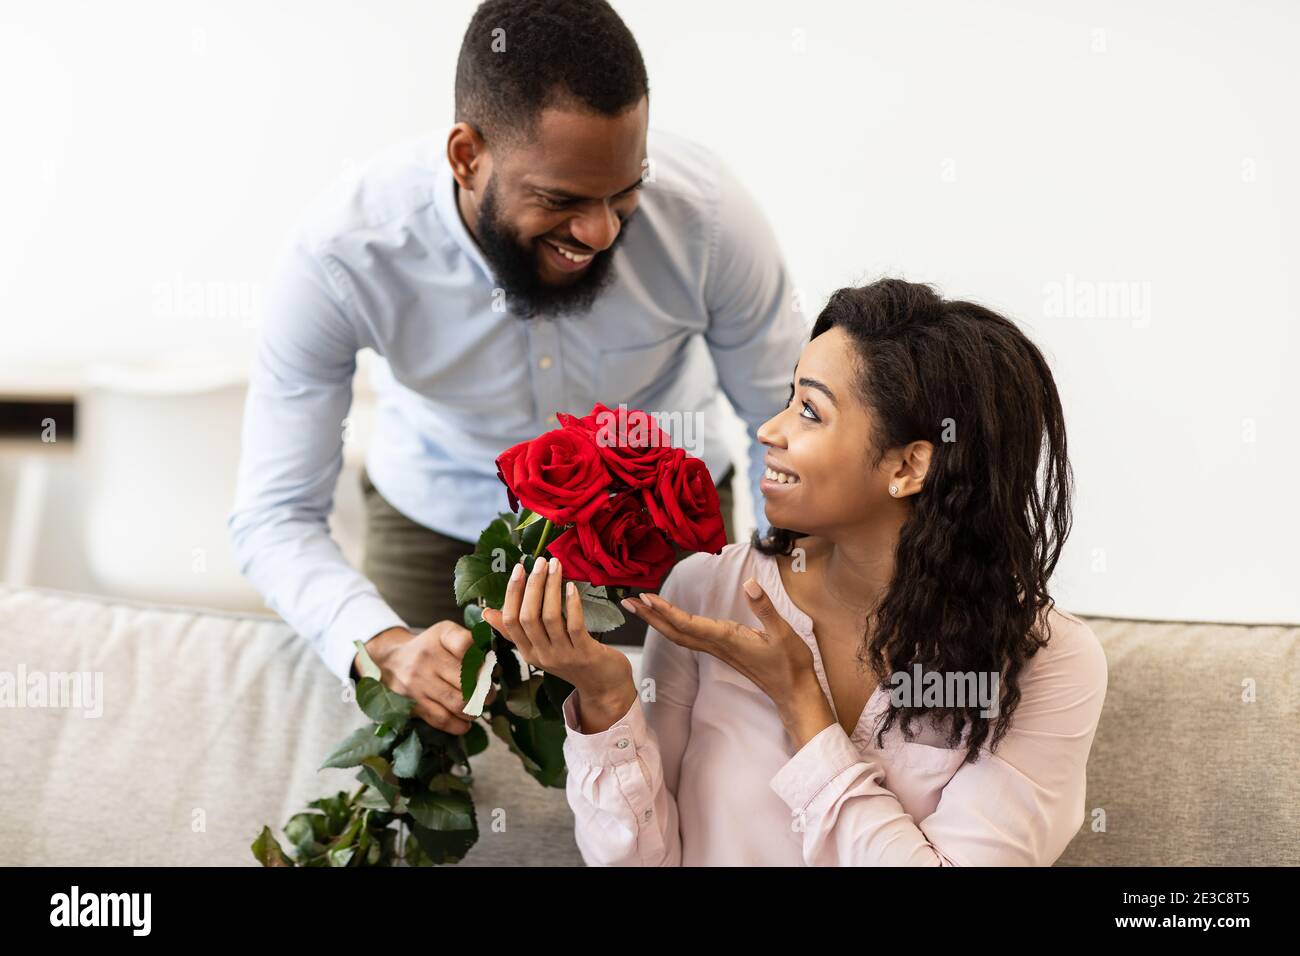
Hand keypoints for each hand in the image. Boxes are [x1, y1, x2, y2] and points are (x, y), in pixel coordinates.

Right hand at [355, 622, 495, 734]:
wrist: (392, 660)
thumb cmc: (430, 647)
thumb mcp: (447, 634)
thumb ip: (472, 645)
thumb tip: (496, 670)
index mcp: (440, 636)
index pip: (466, 645)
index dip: (483, 660)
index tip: (489, 670)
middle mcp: (427, 658)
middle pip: (466, 680)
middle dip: (485, 692)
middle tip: (489, 696)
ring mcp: (418, 682)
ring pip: (457, 703)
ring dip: (474, 710)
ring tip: (477, 707)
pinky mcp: (411, 703)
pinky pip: (441, 720)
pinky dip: (459, 725)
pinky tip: (465, 722)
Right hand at [481, 556, 634, 732]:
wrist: (605, 688)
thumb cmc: (573, 661)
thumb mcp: (541, 648)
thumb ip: (516, 631)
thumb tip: (486, 612)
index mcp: (528, 652)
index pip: (510, 621)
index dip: (512, 593)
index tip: (520, 568)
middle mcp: (541, 655)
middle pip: (528, 616)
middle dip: (532, 585)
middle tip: (540, 561)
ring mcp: (563, 656)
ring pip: (550, 617)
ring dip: (551, 588)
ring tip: (556, 566)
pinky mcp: (584, 654)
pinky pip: (574, 625)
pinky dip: (571, 604)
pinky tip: (571, 587)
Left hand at [622, 577, 834, 745]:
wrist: (793, 693)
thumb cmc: (790, 665)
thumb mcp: (783, 633)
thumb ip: (765, 608)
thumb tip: (750, 583)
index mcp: (727, 639)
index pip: (688, 624)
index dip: (666, 611)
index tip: (647, 598)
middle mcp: (717, 645)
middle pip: (675, 631)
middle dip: (651, 616)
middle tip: (628, 602)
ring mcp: (719, 650)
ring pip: (681, 635)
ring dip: (659, 621)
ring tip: (641, 607)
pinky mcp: (723, 651)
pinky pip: (691, 638)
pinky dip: (675, 626)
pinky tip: (669, 621)